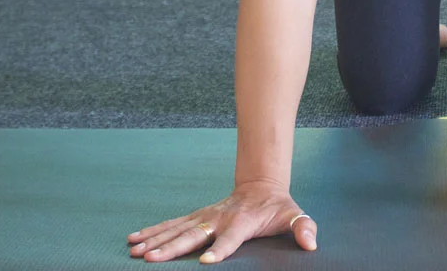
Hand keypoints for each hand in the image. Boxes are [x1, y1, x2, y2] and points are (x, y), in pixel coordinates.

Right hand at [127, 179, 316, 263]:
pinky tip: (134, 239)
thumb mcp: (294, 215)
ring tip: (135, 251)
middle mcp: (219, 218)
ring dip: (155, 240)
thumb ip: (303, 227)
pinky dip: (153, 231)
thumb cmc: (277, 207)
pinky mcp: (197, 216)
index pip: (230, 238)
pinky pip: (172, 224)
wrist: (261, 185)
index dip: (220, 249)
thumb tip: (312, 243)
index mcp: (242, 222)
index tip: (206, 261)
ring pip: (176, 229)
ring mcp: (205, 216)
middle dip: (172, 247)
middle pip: (194, 234)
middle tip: (151, 258)